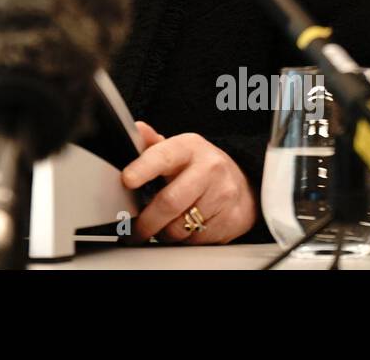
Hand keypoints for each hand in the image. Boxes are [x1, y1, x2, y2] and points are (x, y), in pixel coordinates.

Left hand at [120, 121, 258, 243]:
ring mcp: (223, 195)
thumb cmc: (200, 167)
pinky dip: (183, 240)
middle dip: (146, 222)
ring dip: (164, 234)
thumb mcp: (178, 150)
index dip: (143, 169)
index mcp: (190, 147)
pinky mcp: (231, 220)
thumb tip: (136, 129)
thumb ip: (153, 144)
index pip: (163, 156)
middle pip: (170, 202)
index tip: (127, 180)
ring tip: (161, 227)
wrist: (242, 185)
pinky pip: (196, 240)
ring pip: (181, 227)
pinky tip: (185, 229)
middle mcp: (209, 169)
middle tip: (133, 231)